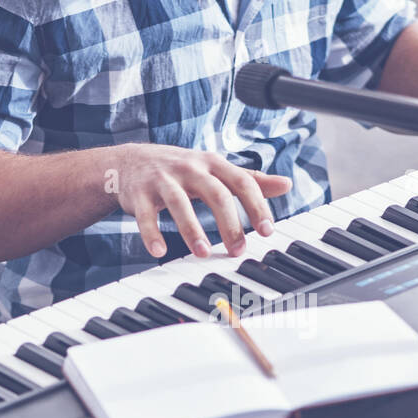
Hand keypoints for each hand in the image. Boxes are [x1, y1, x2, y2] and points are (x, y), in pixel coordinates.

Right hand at [108, 142, 291, 259]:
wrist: (129, 163)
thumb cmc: (181, 170)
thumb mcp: (216, 170)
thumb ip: (250, 179)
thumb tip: (287, 184)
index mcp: (212, 164)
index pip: (242, 181)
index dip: (256, 206)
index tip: (268, 231)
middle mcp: (189, 168)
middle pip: (214, 193)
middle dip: (229, 223)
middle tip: (238, 250)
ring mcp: (163, 180)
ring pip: (179, 204)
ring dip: (192, 230)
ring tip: (204, 254)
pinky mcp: (140, 194)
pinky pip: (146, 216)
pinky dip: (152, 233)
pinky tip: (159, 251)